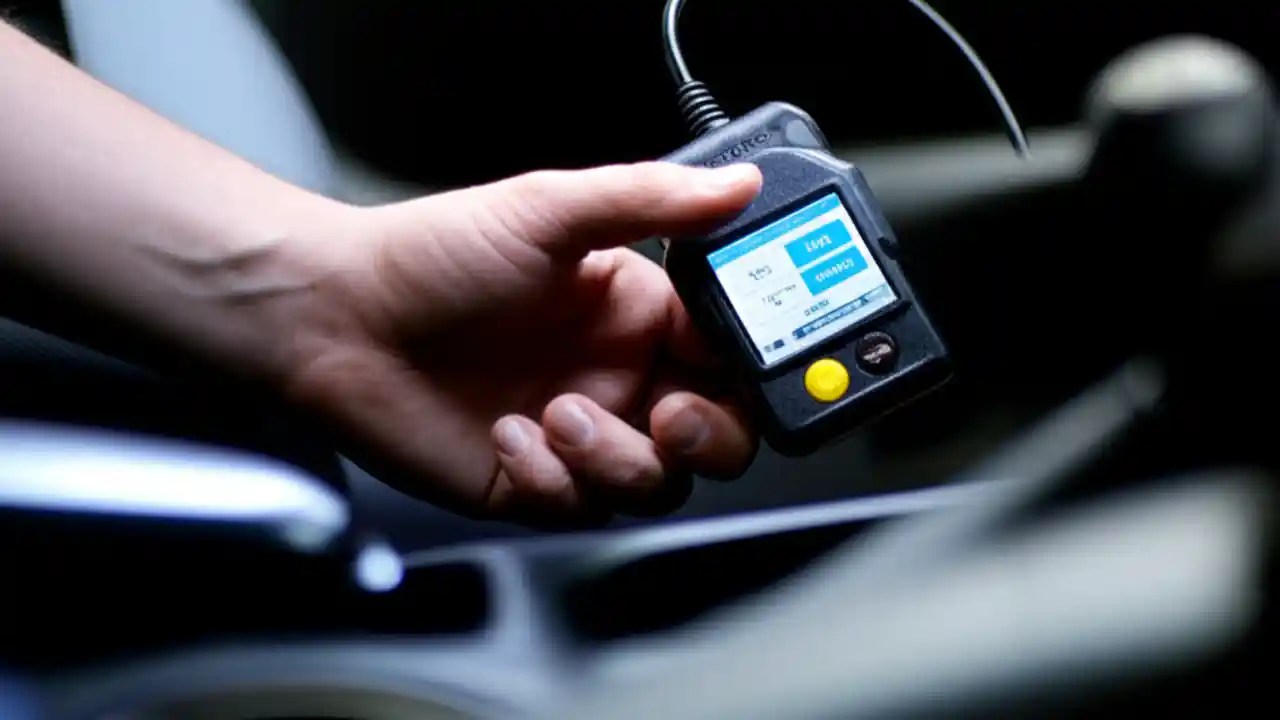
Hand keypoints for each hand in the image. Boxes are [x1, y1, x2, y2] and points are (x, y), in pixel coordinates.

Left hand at [286, 162, 763, 523]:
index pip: (731, 356)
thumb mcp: (548, 211)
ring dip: (616, 459)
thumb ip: (650, 200)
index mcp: (638, 314)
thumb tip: (738, 183)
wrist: (335, 321)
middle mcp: (618, 377)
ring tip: (554, 414)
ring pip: (656, 482)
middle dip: (706, 438)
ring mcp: (580, 435)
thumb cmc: (430, 258)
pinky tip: (506, 436)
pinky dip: (551, 483)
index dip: (749, 373)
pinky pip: (581, 509)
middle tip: (667, 417)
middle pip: (716, 437)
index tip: (734, 372)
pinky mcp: (534, 483)